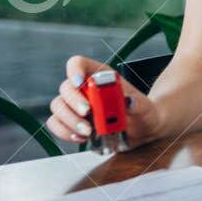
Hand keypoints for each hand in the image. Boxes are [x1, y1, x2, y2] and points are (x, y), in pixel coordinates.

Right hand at [46, 55, 160, 147]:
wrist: (141, 129)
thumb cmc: (143, 113)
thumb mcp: (145, 108)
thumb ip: (138, 104)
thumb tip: (130, 102)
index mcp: (101, 76)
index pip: (78, 63)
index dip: (74, 70)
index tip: (79, 82)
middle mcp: (84, 88)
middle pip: (66, 87)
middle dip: (74, 101)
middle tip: (88, 113)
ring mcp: (75, 105)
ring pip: (58, 106)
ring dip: (69, 120)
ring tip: (89, 131)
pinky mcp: (71, 122)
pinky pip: (56, 124)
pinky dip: (65, 132)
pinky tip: (82, 137)